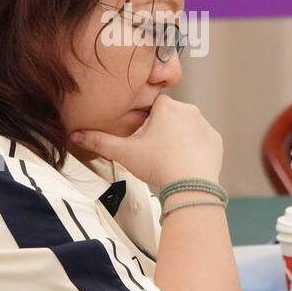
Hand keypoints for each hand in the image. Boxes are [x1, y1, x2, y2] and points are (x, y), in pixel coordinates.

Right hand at [70, 95, 222, 188]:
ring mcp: (205, 125)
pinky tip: (184, 160)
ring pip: (187, 127)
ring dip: (178, 137)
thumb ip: (98, 141)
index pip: (152, 105)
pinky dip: (194, 148)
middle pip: (170, 115)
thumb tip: (75, 135)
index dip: (145, 119)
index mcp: (167, 107)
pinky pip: (202, 140)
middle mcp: (189, 111)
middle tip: (154, 149)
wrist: (191, 185)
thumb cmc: (159, 165)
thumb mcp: (124, 152)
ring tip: (169, 156)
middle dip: (162, 128)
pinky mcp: (216, 141)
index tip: (142, 135)